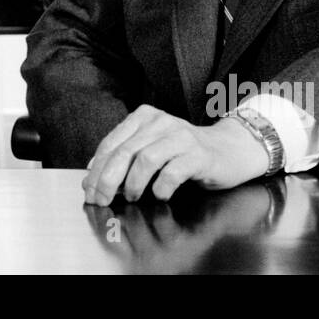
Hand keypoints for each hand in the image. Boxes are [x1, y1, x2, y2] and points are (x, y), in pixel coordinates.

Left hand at [82, 105, 267, 204]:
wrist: (229, 149)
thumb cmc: (185, 153)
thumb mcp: (151, 148)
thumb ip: (123, 157)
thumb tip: (92, 176)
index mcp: (143, 117)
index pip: (111, 143)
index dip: (96, 170)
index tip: (89, 191)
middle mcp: (160, 122)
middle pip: (124, 152)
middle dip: (108, 180)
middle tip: (103, 200)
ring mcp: (180, 136)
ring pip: (145, 159)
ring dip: (134, 183)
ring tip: (134, 197)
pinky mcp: (199, 154)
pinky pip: (173, 172)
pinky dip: (161, 187)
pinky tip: (160, 194)